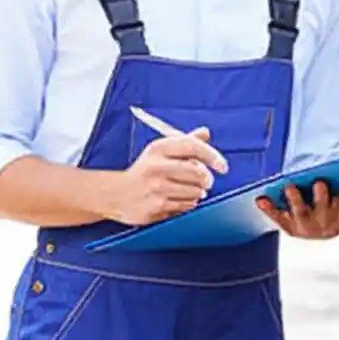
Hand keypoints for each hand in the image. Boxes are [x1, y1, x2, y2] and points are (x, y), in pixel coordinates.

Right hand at [106, 126, 227, 225]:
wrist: (115, 194)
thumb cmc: (143, 171)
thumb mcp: (160, 151)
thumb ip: (184, 142)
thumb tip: (205, 132)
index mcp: (158, 148)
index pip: (193, 146)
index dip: (212, 155)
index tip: (222, 166)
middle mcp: (156, 167)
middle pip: (198, 172)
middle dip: (206, 179)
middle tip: (204, 181)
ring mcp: (156, 188)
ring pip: (195, 191)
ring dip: (197, 193)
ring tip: (185, 190)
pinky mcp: (156, 206)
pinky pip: (186, 206)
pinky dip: (188, 204)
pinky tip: (177, 199)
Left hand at [256, 174, 338, 238]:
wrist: (323, 231)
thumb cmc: (334, 207)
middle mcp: (326, 224)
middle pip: (323, 210)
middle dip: (322, 197)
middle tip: (320, 182)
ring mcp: (307, 227)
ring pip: (301, 214)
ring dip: (295, 200)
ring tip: (290, 187)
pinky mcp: (290, 228)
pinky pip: (279, 217)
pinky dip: (269, 209)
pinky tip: (260, 199)